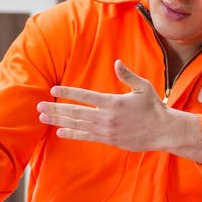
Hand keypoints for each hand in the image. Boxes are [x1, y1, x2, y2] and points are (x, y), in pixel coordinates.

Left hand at [37, 59, 168, 151]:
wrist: (163, 132)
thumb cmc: (154, 107)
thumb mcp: (143, 88)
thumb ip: (128, 75)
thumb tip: (116, 63)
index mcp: (113, 102)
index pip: (85, 96)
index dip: (68, 92)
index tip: (53, 89)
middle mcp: (106, 116)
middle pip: (76, 112)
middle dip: (55, 109)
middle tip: (39, 106)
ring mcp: (106, 130)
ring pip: (77, 125)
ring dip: (59, 121)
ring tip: (43, 117)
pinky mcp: (108, 139)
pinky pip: (86, 136)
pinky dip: (72, 134)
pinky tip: (59, 131)